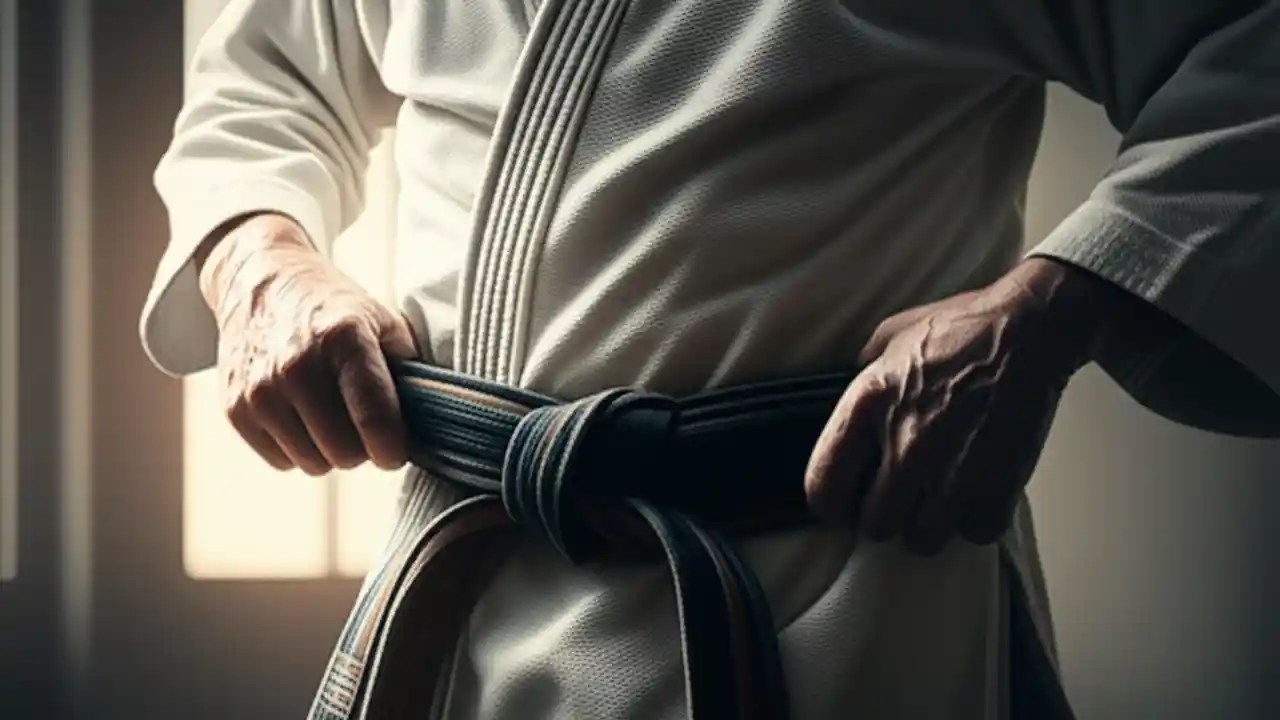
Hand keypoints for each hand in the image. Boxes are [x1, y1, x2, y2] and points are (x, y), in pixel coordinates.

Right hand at [197, 213, 419, 474]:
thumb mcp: (381, 319)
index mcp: (343, 339)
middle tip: (363, 426)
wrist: (258, 281)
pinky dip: (297, 450)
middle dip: (363, 449)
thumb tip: (430, 419)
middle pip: (346, 453)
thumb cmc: (332, 307)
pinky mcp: (235, 408)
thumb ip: (409, 367)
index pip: (375, 420)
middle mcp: (297, 366)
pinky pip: (282, 461)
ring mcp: (261, 390)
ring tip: (331, 418)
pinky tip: (301, 418)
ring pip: (314, 464)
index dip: (393, 449)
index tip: (396, 451)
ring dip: (330, 452)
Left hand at [804, 258, 1118, 554]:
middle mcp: (905, 444)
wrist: (1031, 328)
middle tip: (902, 499)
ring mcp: (951, 470)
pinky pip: (975, 534)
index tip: (844, 502)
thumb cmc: (963, 327)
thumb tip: (854, 402)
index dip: (831, 503)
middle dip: (886, 517)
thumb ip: (863, 373)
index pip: (822, 486)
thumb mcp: (890, 337)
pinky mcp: (997, 484)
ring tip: (941, 500)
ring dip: (930, 526)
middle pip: (875, 526)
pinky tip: (977, 495)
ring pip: (923, 540)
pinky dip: (976, 522)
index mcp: (869, 404)